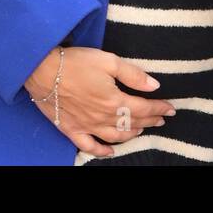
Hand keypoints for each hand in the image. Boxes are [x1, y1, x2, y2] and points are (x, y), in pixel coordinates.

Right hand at [24, 46, 175, 156]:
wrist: (42, 70)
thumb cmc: (76, 62)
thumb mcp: (109, 61)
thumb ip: (133, 75)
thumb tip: (154, 86)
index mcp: (114, 100)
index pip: (143, 108)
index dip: (159, 109)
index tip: (171, 109)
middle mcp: (102, 117)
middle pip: (131, 123)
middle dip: (150, 121)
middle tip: (161, 119)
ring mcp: (87, 126)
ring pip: (115, 137)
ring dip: (131, 134)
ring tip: (141, 130)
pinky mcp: (71, 129)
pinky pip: (89, 146)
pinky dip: (101, 151)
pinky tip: (110, 151)